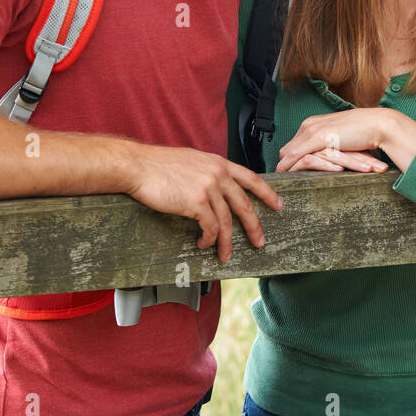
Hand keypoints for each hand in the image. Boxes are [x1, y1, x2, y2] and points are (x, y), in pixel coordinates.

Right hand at [125, 144, 282, 263]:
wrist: (137, 166)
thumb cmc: (158, 165)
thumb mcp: (192, 161)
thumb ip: (208, 172)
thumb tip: (216, 188)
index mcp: (218, 163)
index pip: (251, 178)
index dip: (267, 193)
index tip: (278, 204)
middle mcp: (218, 174)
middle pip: (244, 204)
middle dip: (254, 226)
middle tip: (260, 241)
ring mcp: (208, 188)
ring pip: (227, 221)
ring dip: (227, 242)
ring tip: (226, 255)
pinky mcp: (195, 203)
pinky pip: (210, 227)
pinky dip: (209, 239)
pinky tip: (203, 244)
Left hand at [275, 109, 394, 173]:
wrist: (378, 124)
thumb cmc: (366, 134)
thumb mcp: (343, 141)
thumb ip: (332, 146)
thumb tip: (330, 159)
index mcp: (316, 123)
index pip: (295, 143)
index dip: (291, 158)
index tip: (290, 170)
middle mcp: (310, 124)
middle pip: (287, 148)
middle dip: (283, 164)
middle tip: (280, 178)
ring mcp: (313, 130)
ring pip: (288, 153)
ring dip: (283, 167)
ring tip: (279, 179)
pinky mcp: (317, 138)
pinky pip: (296, 155)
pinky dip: (288, 166)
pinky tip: (283, 174)